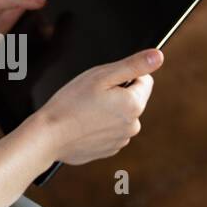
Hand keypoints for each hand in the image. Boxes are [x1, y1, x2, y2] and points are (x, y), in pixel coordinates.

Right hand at [28, 49, 162, 165]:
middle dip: (116, 94)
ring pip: (120, 116)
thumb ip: (133, 65)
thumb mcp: (101, 76)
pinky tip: (83, 125)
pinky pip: (110, 131)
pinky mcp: (109, 150)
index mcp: (134, 104)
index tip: (104, 82)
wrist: (49, 137)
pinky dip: (100, 127)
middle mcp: (133, 125)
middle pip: (132, 99)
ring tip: (85, 112)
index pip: (144, 80)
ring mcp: (121, 140)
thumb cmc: (70, 104)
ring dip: (108, 111)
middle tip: (91, 96)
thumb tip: (157, 56)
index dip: (124, 76)